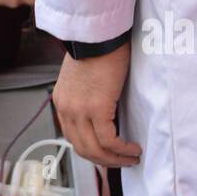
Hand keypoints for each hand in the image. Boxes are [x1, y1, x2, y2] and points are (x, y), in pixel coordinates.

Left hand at [52, 42, 141, 168]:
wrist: (98, 34)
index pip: (72, 137)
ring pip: (96, 149)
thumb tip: (105, 112)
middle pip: (83, 148)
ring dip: (115, 159)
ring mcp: (79, 111)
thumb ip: (88, 96)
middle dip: (105, 160)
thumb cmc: (97, 48)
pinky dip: (122, 149)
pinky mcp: (96, 108)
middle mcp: (66, 109)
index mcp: (62, 102)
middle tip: (123, 161)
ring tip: (132, 158)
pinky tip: (134, 149)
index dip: (91, 150)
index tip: (108, 154)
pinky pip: (110, 140)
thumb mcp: (85, 77)